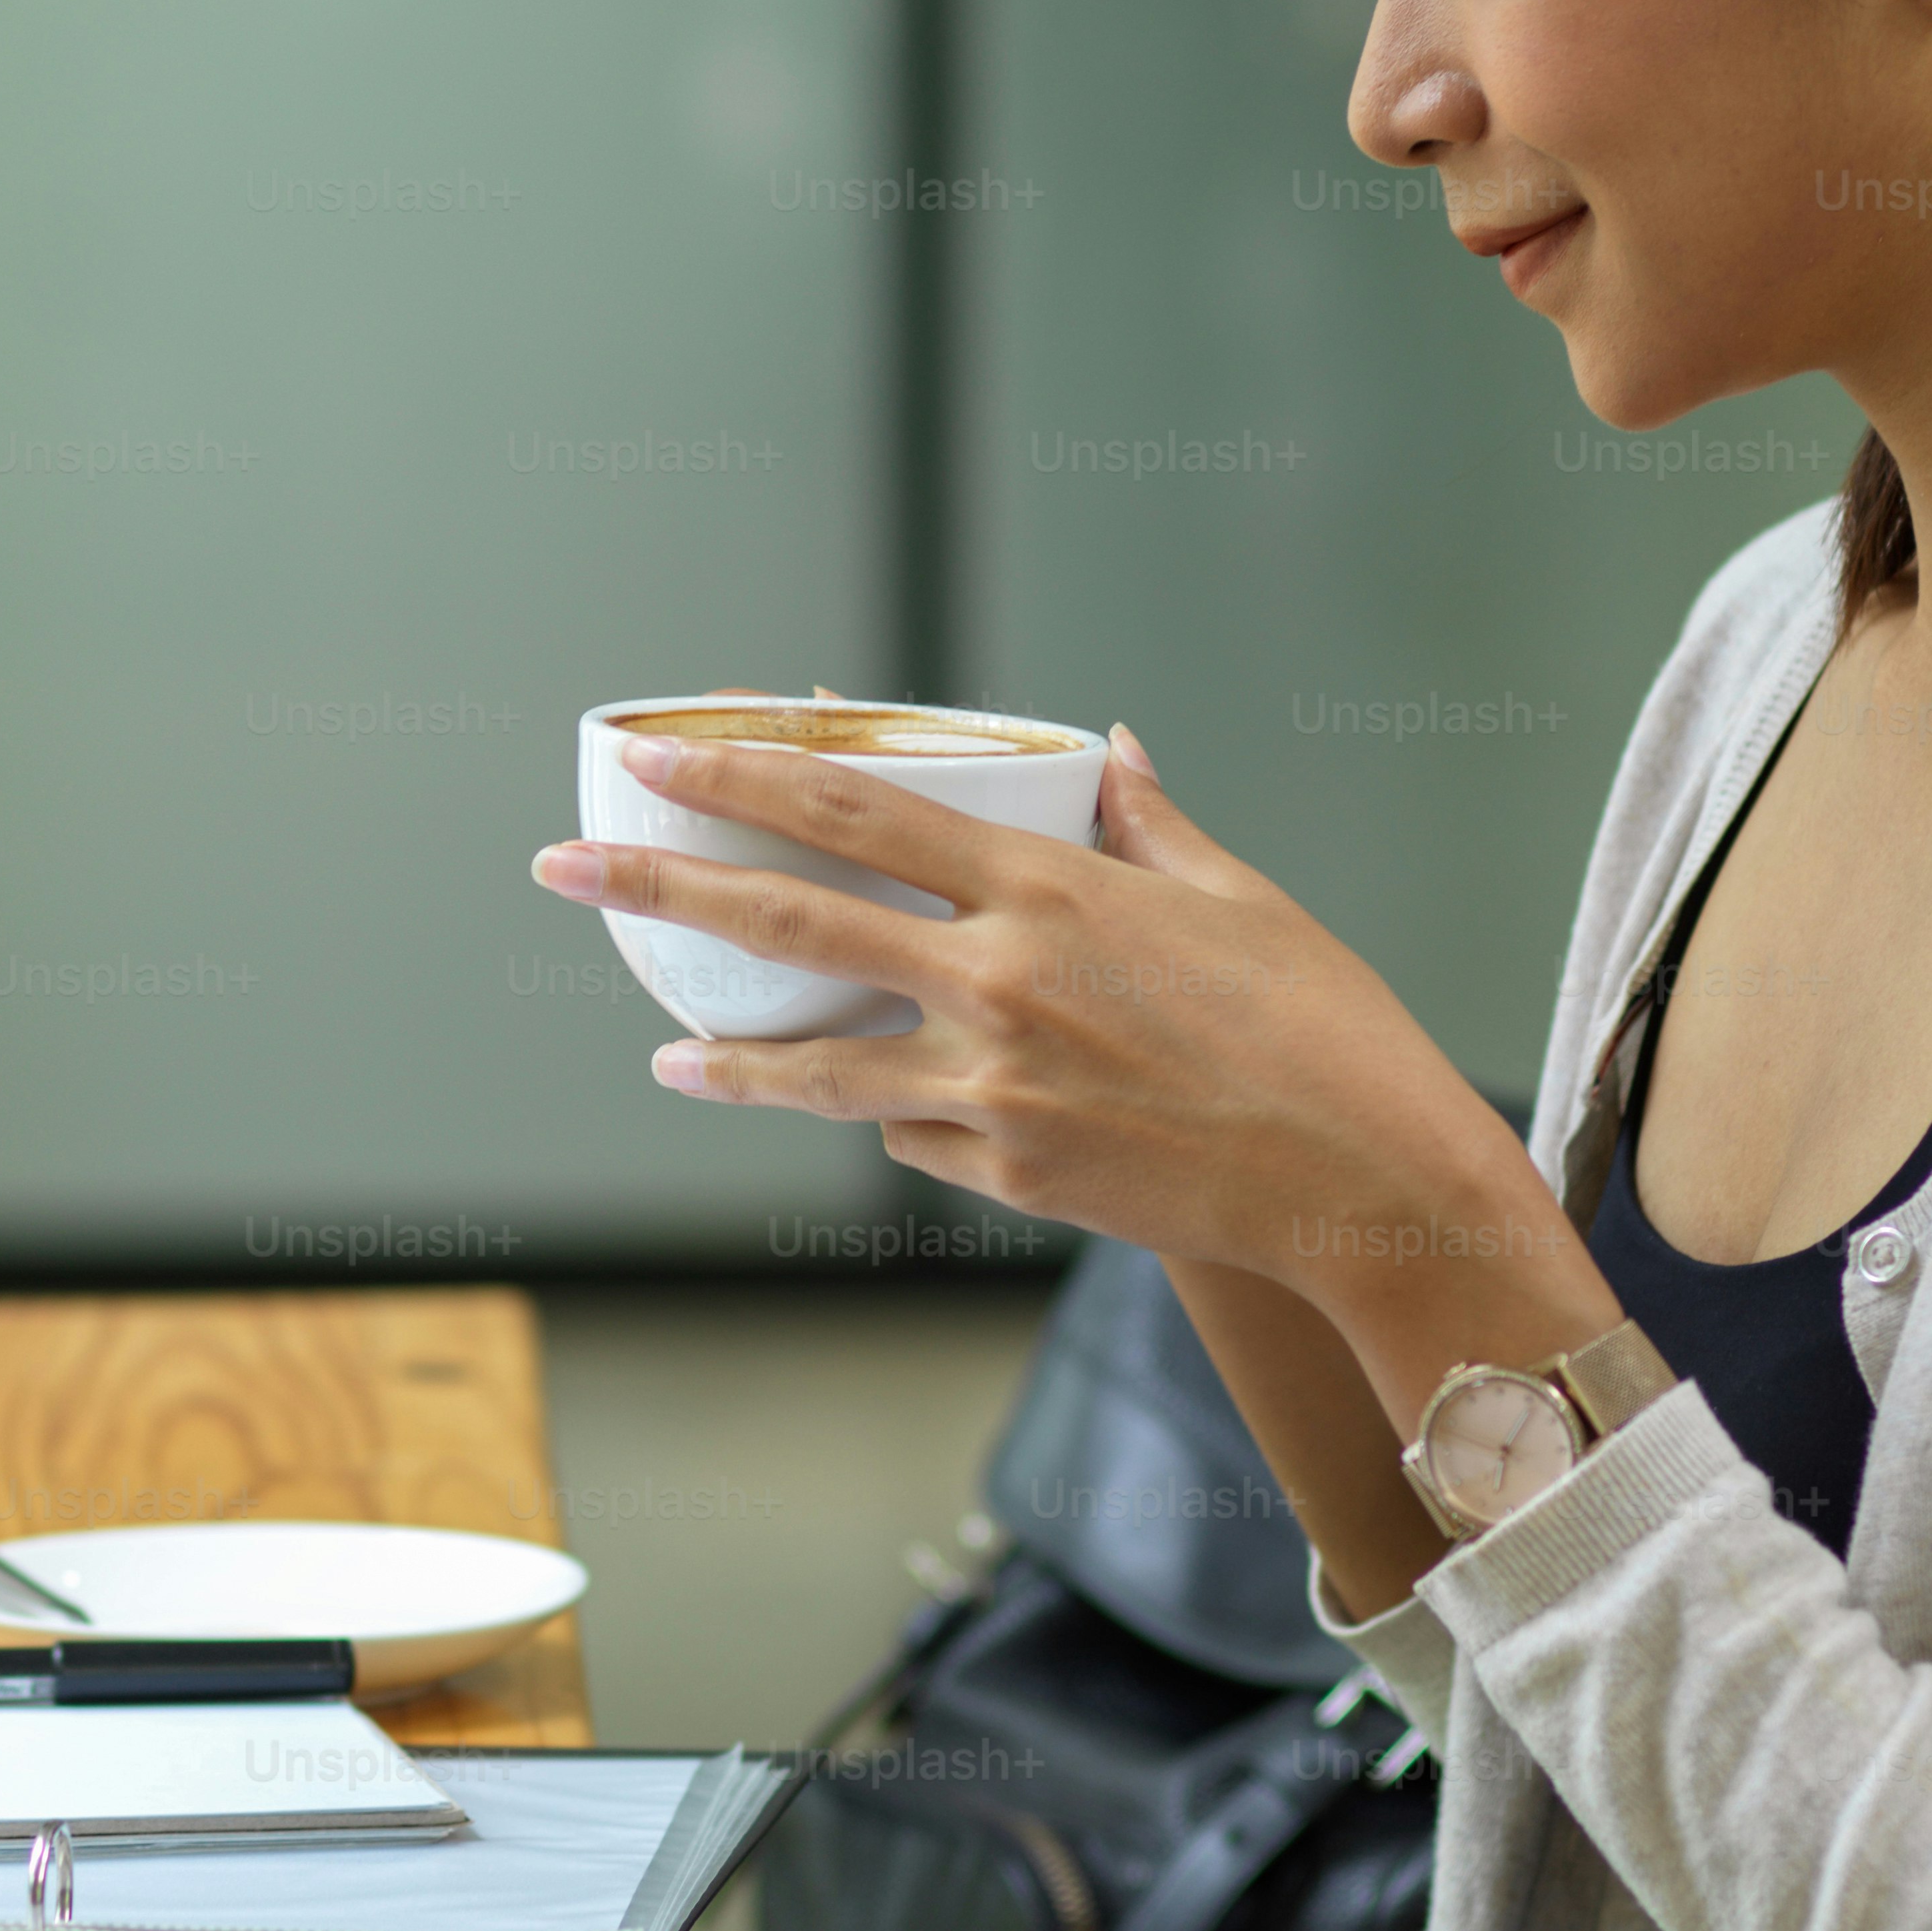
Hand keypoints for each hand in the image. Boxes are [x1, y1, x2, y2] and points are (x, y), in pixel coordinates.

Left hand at [527, 728, 1621, 1408]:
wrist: (1368, 1181)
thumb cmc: (1321, 1030)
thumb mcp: (1238, 898)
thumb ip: (1146, 824)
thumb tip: (1105, 749)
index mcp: (1050, 891)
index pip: (855, 815)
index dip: (739, 779)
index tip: (653, 758)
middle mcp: (1001, 981)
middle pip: (790, 926)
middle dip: (660, 890)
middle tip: (563, 867)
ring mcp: (995, 1088)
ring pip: (818, 1069)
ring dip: (730, 1062)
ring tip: (663, 1057)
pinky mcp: (1010, 1174)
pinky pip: (916, 1138)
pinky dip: (898, 1121)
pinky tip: (888, 1116)